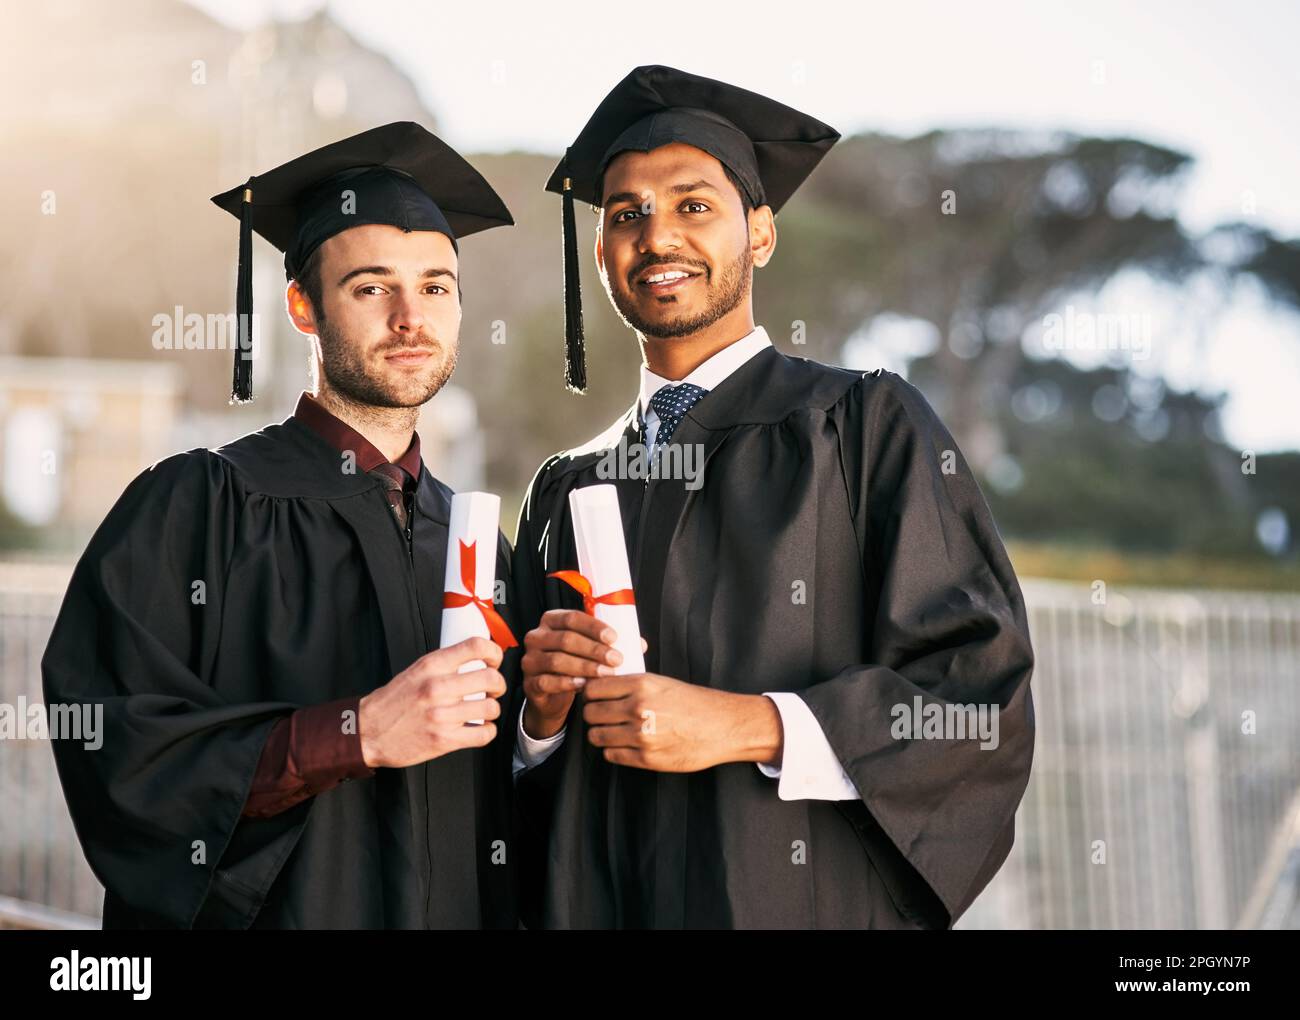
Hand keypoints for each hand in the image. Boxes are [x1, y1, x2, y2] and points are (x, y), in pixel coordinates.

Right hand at [358, 637, 505, 768]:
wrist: (368, 731)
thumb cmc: (393, 701)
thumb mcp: (416, 670)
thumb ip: (445, 664)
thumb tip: (477, 658)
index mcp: (431, 666)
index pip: (475, 646)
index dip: (494, 652)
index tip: (494, 660)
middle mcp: (437, 687)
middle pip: (491, 678)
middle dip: (498, 685)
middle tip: (492, 689)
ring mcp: (441, 715)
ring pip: (491, 707)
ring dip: (491, 709)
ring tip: (482, 710)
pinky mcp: (444, 740)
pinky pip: (484, 734)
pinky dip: (487, 731)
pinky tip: (478, 728)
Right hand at [519, 609, 645, 738]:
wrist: (553, 696)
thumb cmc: (575, 664)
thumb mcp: (589, 650)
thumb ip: (610, 643)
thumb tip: (640, 643)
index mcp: (551, 620)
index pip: (572, 617)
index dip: (594, 627)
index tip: (614, 637)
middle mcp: (537, 637)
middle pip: (566, 638)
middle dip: (594, 649)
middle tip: (617, 659)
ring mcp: (530, 660)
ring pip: (557, 660)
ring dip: (585, 667)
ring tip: (607, 673)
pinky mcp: (530, 682)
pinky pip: (548, 681)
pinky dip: (568, 683)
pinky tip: (585, 685)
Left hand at [582, 673, 782, 772]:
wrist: (722, 726)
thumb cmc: (692, 702)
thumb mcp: (660, 682)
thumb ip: (630, 685)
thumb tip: (598, 687)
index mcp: (640, 684)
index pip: (593, 689)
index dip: (592, 694)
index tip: (597, 698)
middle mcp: (637, 708)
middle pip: (590, 713)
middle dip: (594, 715)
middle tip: (604, 716)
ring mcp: (641, 735)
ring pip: (597, 736)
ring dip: (602, 734)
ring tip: (615, 731)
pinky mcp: (646, 758)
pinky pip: (611, 755)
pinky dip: (615, 750)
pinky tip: (627, 744)